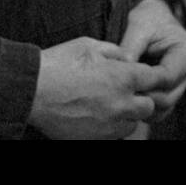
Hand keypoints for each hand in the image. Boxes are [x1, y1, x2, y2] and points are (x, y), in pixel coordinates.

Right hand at [28, 37, 162, 139]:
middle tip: (125, 89)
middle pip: (148, 106)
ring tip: (109, 103)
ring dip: (127, 114)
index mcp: (123, 77)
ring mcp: (109, 125)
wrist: (31, 92)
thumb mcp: (88, 45)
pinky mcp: (95, 139)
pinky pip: (114, 136)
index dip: (152, 75)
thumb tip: (125, 59)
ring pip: (132, 124)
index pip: (155, 78)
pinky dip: (111, 127)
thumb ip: (114, 51)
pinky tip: (96, 115)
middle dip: (141, 97)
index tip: (146, 75)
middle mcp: (122, 104)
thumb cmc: (58, 64)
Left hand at [120, 0, 185, 117]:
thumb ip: (131, 46)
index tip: (123, 80)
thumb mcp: (139, 25)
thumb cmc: (148, 19)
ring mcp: (179, 86)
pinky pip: (159, 111)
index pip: (168, 77)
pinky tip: (126, 100)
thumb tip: (121, 68)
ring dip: (142, 106)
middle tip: (117, 92)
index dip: (145, 81)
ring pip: (163, 109)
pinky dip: (143, 110)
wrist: (151, 20)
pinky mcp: (169, 93)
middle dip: (142, 96)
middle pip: (167, 97)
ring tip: (120, 96)